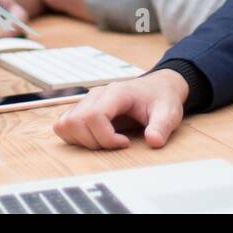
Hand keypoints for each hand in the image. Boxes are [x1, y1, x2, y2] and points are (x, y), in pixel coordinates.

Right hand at [54, 70, 187, 149]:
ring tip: (105, 141)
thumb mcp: (168, 112)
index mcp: (116, 93)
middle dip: (93, 142)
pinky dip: (75, 137)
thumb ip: (162, 126)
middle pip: (75, 121)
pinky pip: (64, 124)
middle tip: (116, 144)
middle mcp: (97, 95)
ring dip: (82, 140)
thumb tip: (154, 141)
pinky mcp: (83, 109)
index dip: (106, 137)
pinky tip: (97, 139)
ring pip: (65, 123)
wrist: (157, 87)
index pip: (94, 116)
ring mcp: (88, 101)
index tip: (125, 143)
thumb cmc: (160, 98)